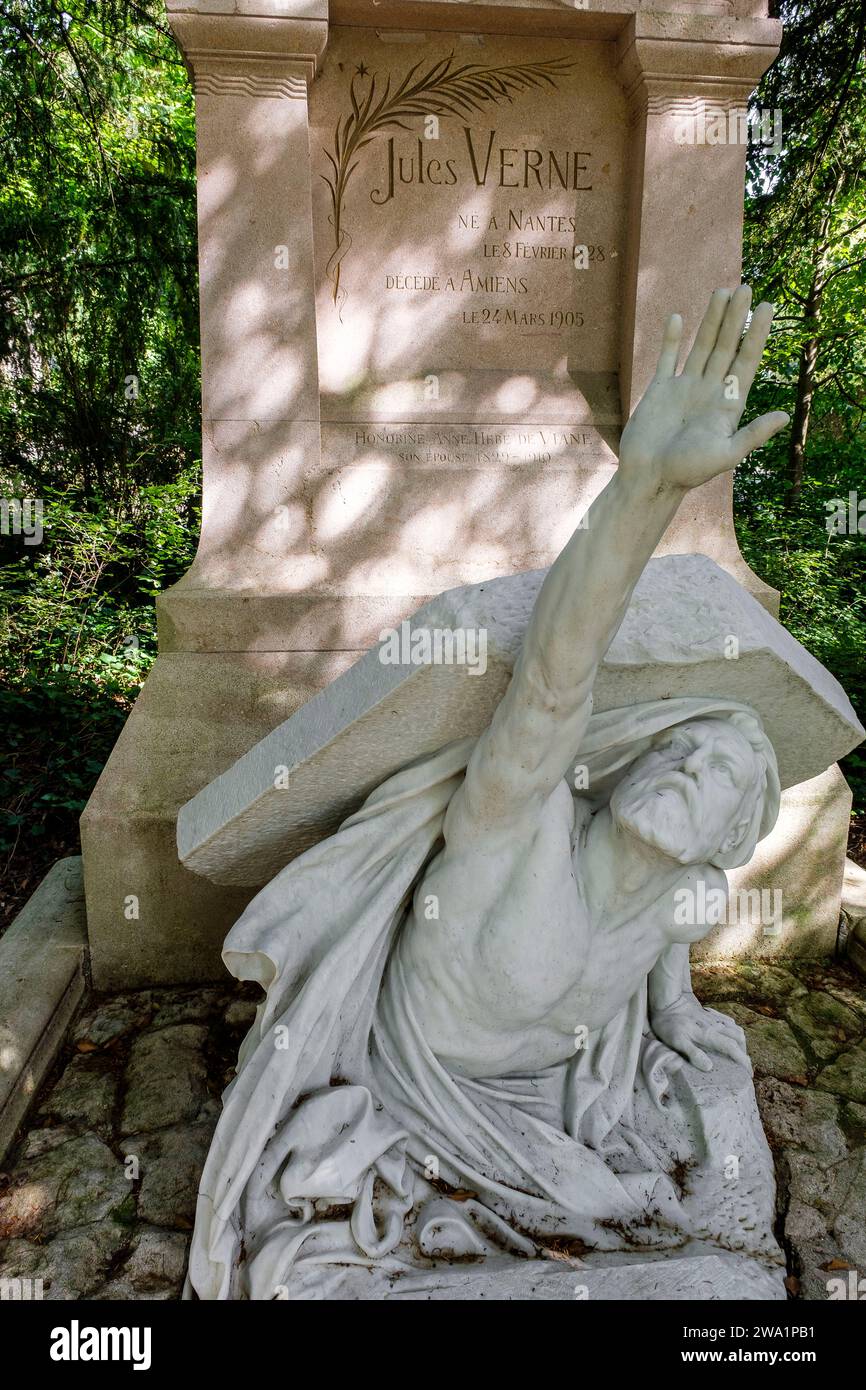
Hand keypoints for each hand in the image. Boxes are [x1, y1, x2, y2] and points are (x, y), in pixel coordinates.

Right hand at [618, 285, 788, 492]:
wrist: (648, 479)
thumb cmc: (687, 472)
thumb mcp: (726, 454)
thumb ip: (753, 434)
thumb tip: (784, 416)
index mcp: (728, 404)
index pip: (746, 361)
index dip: (757, 334)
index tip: (767, 307)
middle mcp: (709, 391)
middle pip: (726, 346)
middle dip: (736, 318)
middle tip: (745, 288)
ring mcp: (684, 388)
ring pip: (701, 346)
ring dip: (712, 320)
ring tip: (721, 291)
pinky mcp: (659, 391)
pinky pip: (668, 359)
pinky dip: (671, 339)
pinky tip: (677, 318)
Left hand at [650, 993, 751, 1072]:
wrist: (666, 1000)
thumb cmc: (669, 1023)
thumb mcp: (677, 1041)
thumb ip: (693, 1053)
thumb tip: (709, 1067)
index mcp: (708, 1035)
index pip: (732, 1049)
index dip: (742, 1062)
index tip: (748, 1073)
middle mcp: (715, 1026)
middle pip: (738, 1038)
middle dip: (744, 1052)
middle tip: (743, 1066)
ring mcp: (713, 1019)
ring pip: (735, 1029)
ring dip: (740, 1041)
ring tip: (738, 1053)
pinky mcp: (709, 1014)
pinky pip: (728, 1021)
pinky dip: (733, 1029)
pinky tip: (728, 1035)